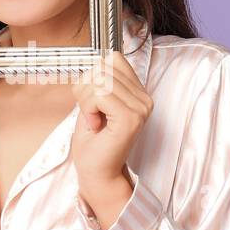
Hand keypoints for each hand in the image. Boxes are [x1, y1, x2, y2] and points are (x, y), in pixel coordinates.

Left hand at [70, 51, 153, 224]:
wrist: (96, 172)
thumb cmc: (93, 141)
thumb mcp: (93, 102)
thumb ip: (98, 80)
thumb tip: (98, 58)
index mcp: (138, 92)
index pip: (113, 58)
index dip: (93, 75)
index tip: (92, 102)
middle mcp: (144, 98)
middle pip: (103, 67)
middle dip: (85, 88)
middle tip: (90, 113)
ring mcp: (140, 108)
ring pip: (99, 80)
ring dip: (85, 101)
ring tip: (93, 120)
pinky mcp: (131, 118)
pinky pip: (99, 94)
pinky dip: (88, 108)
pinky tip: (95, 124)